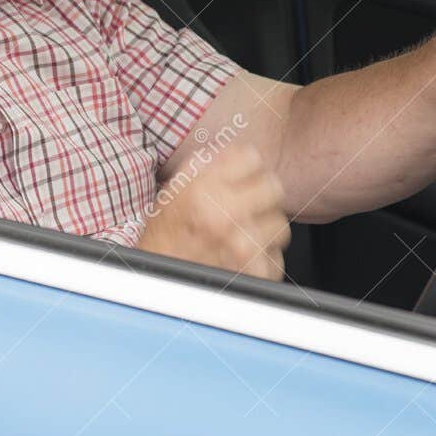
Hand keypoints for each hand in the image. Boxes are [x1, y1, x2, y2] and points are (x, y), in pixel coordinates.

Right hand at [136, 144, 289, 279]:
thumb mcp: (172, 193)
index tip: (244, 175)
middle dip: (262, 194)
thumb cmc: (162, 240)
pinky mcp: (254, 274)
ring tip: (245, 235)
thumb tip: (233, 150)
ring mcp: (243, 247)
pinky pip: (276, 258)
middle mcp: (226, 215)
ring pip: (280, 224)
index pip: (251, 157)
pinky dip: (263, 259)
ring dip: (265, 229)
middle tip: (250, 204)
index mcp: (203, 190)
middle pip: (274, 187)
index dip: (247, 166)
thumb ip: (202, 165)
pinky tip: (244, 259)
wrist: (156, 285)